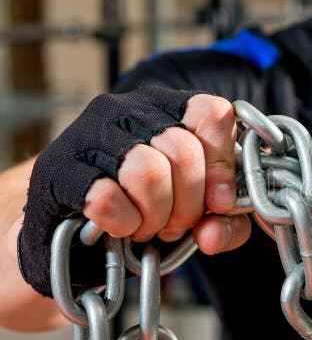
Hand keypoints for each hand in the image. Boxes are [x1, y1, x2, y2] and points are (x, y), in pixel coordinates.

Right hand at [19, 85, 250, 296]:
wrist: (67, 226)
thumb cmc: (142, 208)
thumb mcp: (197, 213)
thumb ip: (225, 224)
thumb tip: (214, 232)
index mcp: (167, 107)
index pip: (212, 114)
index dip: (221, 165)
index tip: (219, 202)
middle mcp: (127, 109)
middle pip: (183, 152)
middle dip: (190, 204)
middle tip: (176, 224)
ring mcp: (88, 133)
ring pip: (147, 171)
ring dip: (156, 214)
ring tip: (148, 225)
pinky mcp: (57, 168)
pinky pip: (106, 197)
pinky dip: (123, 223)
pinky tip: (121, 226)